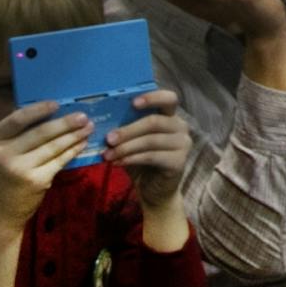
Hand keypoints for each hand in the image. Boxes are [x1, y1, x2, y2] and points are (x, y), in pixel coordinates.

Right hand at [0, 100, 93, 230]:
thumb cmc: (0, 177)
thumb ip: (17, 136)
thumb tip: (50, 113)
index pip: (17, 119)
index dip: (38, 110)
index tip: (57, 104)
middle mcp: (3, 153)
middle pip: (41, 132)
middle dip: (66, 123)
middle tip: (83, 116)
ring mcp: (20, 168)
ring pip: (54, 146)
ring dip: (74, 136)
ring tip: (88, 128)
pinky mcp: (36, 180)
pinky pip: (60, 161)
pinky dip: (73, 151)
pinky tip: (82, 144)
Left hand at [103, 90, 190, 211]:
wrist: (154, 189)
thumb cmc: (141, 160)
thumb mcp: (132, 141)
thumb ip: (125, 130)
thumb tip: (102, 122)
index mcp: (170, 116)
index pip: (169, 99)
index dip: (152, 97)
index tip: (133, 103)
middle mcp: (181, 127)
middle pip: (155, 121)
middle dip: (128, 130)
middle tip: (108, 139)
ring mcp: (183, 144)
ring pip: (151, 140)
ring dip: (126, 147)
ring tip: (107, 155)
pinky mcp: (179, 161)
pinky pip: (152, 156)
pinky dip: (131, 159)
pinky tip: (117, 163)